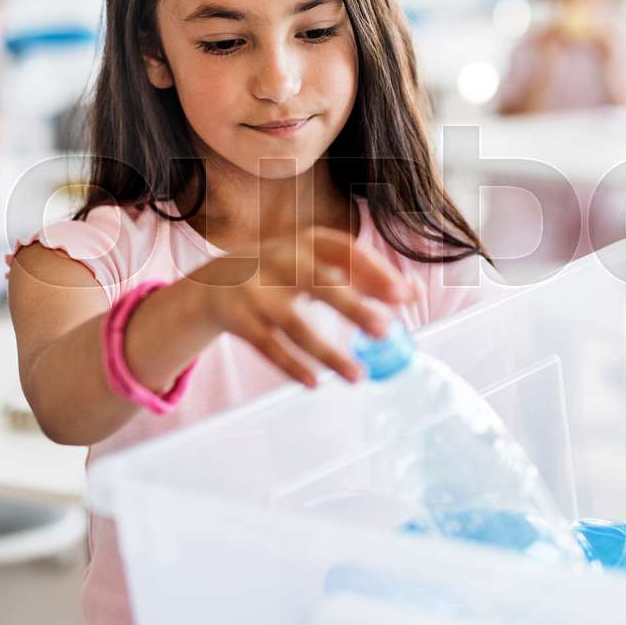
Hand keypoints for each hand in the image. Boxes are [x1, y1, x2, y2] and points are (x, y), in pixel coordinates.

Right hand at [189, 227, 413, 386]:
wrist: (214, 284)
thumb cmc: (281, 273)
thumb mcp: (314, 263)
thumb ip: (359, 276)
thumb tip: (411, 293)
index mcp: (306, 241)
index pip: (347, 252)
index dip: (377, 273)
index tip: (405, 295)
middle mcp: (280, 261)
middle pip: (321, 284)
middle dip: (353, 307)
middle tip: (384, 331)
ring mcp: (257, 291)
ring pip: (296, 325)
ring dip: (328, 352)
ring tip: (358, 376)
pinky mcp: (240, 319)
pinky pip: (269, 346)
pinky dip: (291, 365)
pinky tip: (314, 382)